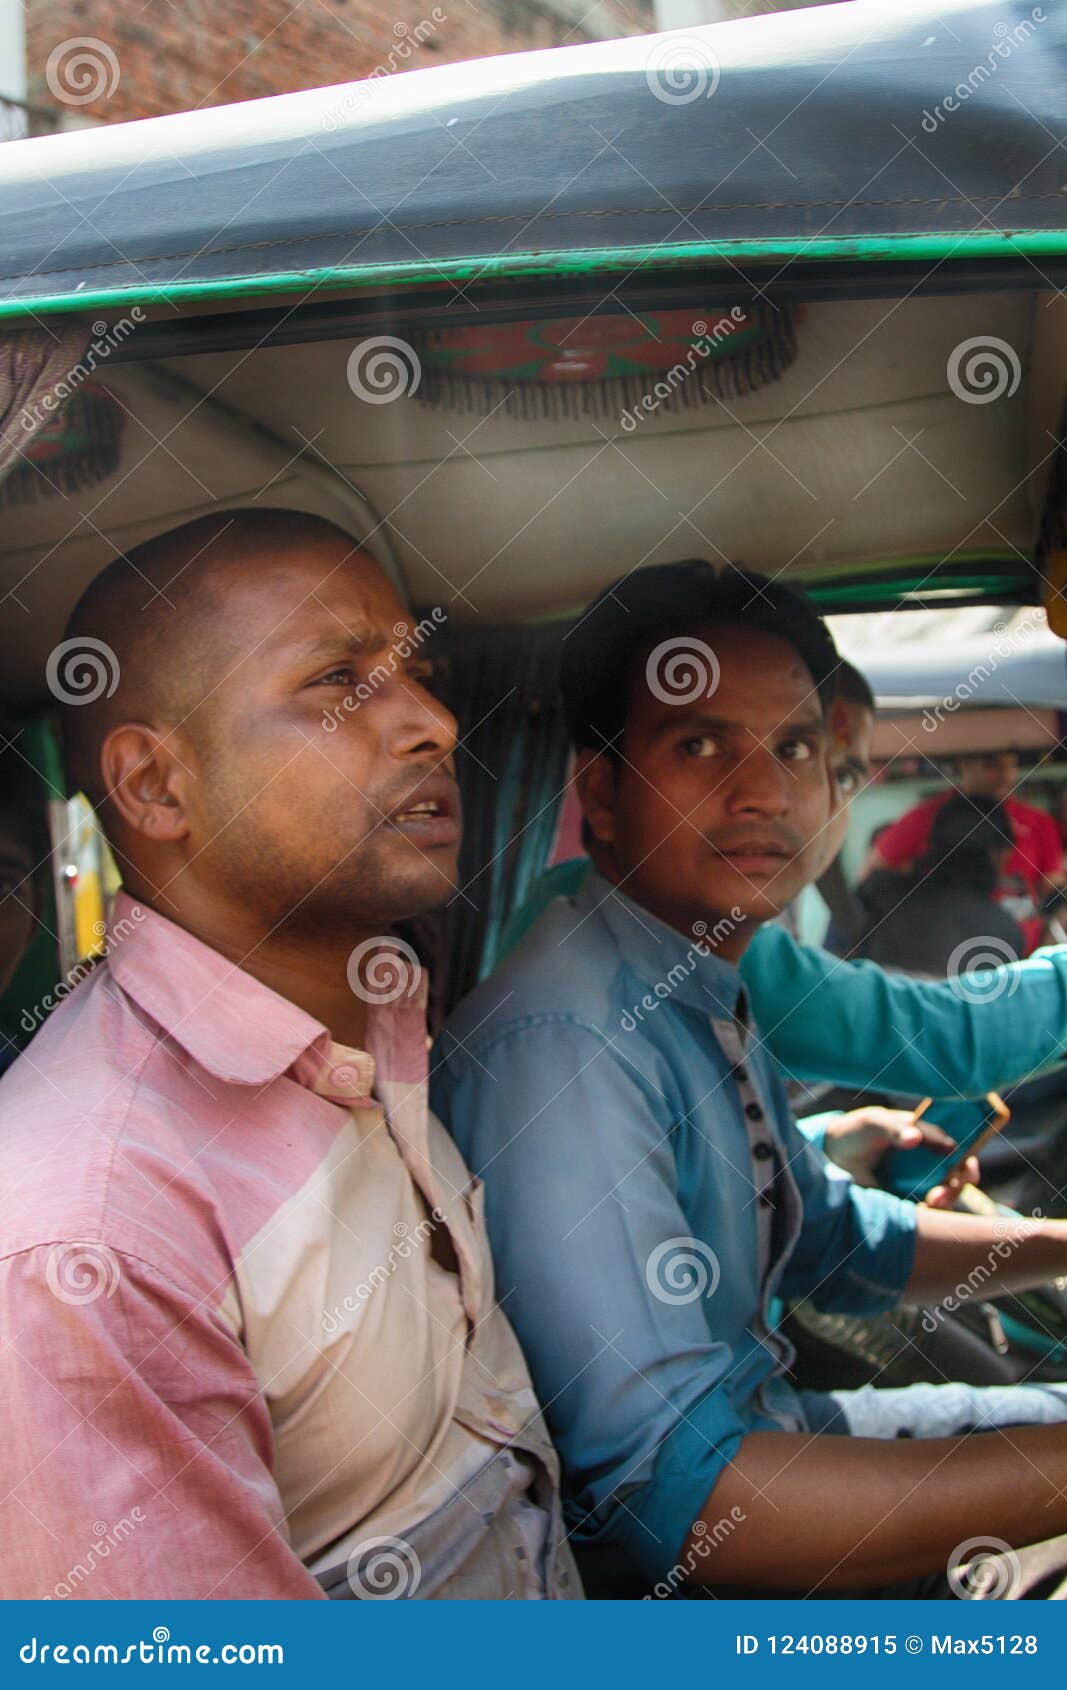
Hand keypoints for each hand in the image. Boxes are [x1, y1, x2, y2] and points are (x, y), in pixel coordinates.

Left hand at [821, 1106, 979, 1205]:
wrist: (831, 1158)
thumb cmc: (856, 1133)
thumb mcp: (872, 1124)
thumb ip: (893, 1129)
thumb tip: (915, 1138)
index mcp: (924, 1135)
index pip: (954, 1146)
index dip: (966, 1156)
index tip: (966, 1166)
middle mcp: (927, 1160)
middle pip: (957, 1173)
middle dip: (961, 1182)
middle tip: (951, 1187)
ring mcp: (919, 1182)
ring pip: (945, 1194)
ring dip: (947, 1199)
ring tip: (934, 1200)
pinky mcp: (907, 1201)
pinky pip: (925, 1211)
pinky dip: (929, 1214)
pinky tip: (921, 1211)